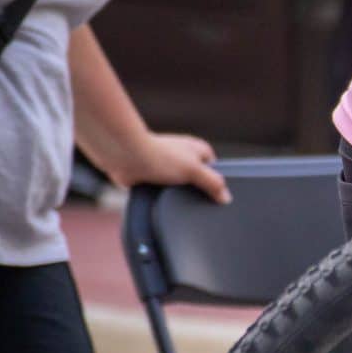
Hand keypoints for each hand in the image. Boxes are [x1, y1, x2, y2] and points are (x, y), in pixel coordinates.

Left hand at [108, 132, 228, 202]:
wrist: (125, 156)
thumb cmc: (159, 156)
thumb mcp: (195, 171)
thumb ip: (213, 184)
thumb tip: (226, 198)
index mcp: (198, 150)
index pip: (216, 171)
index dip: (216, 184)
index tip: (216, 198)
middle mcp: (184, 156)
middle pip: (199, 180)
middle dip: (197, 191)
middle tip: (197, 202)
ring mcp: (168, 166)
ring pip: (181, 187)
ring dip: (178, 195)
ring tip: (176, 201)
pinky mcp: (153, 176)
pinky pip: (164, 191)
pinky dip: (164, 197)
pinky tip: (163, 201)